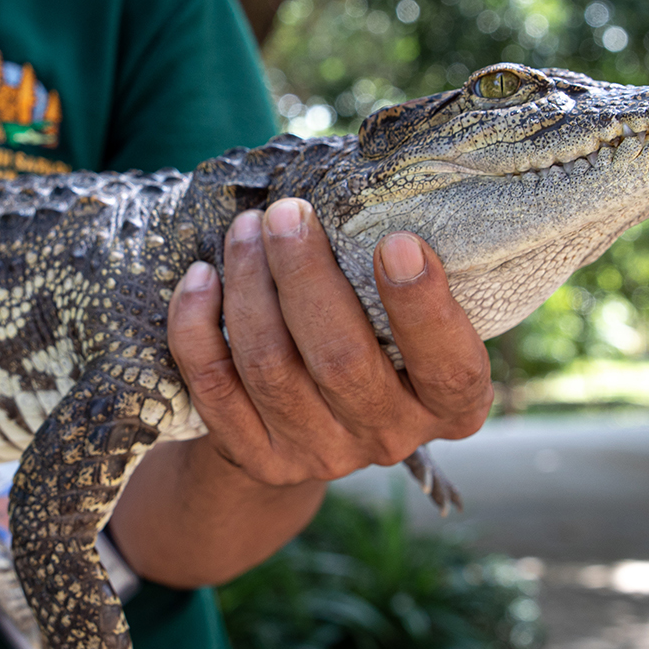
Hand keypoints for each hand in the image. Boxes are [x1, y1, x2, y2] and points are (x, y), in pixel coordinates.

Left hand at [165, 198, 490, 488]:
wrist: (311, 426)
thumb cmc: (376, 340)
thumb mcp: (409, 321)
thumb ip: (403, 277)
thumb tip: (374, 190)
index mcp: (449, 404)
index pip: (450, 367)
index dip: (424, 307)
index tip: (397, 240)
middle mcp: (390, 436)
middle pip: (342, 361)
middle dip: (307, 276)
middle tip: (287, 212)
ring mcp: (320, 453)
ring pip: (271, 368)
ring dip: (250, 287)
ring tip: (245, 229)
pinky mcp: (258, 458)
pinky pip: (214, 388)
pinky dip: (198, 327)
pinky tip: (201, 277)